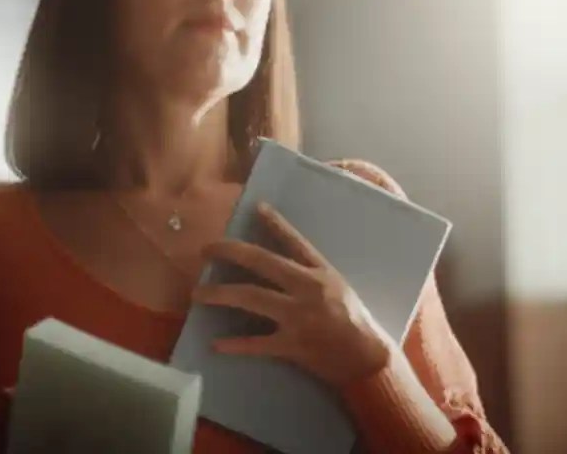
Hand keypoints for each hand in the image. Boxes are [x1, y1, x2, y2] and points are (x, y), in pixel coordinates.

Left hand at [193, 201, 398, 388]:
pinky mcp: (291, 344)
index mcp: (320, 273)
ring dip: (219, 294)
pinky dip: (234, 345)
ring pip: (249, 297)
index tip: (255, 207)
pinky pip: (256, 343)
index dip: (275, 223)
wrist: (368, 359)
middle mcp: (306, 289)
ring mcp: (297, 317)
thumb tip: (282, 262)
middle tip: (206, 250)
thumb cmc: (356, 322)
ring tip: (197, 294)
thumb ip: (313, 274)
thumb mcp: (339, 288)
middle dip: (229, 252)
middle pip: (261, 262)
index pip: (295, 241)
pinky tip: (214, 344)